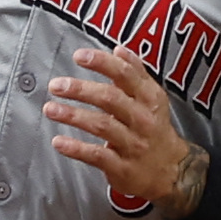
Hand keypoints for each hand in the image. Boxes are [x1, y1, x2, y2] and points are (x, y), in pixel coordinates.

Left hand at [43, 47, 199, 213]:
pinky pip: (97, 156)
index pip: (126, 74)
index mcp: (149, 98)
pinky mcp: (122, 167)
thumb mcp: (153, 98)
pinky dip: (76, 148)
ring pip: (101, 126)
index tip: (79, 56)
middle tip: (56, 85)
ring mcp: (132, 144)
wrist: (170, 170)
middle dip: (81, 90)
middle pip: (110, 99)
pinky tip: (58, 141)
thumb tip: (119, 49)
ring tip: (50, 109)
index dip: (102, 63)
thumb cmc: (154, 128)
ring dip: (73, 116)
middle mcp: (142, 119)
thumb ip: (136, 73)